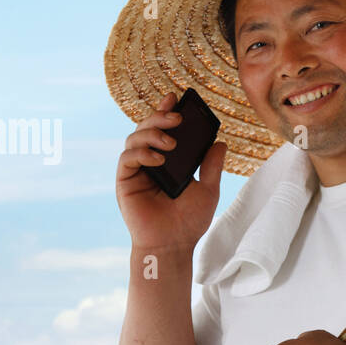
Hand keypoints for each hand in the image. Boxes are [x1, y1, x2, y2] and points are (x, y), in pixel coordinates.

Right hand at [116, 91, 226, 252]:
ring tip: (171, 142)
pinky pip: (127, 157)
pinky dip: (142, 152)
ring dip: (152, 133)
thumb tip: (221, 143)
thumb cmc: (189, 221)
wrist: (173, 245)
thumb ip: (211, 166)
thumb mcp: (207, 189)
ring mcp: (136, 170)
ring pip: (135, 137)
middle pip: (147, 128)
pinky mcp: (125, 181)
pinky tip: (158, 158)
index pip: (164, 129)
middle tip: (177, 117)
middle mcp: (149, 161)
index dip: (166, 112)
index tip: (175, 99)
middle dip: (160, 117)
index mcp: (168, 160)